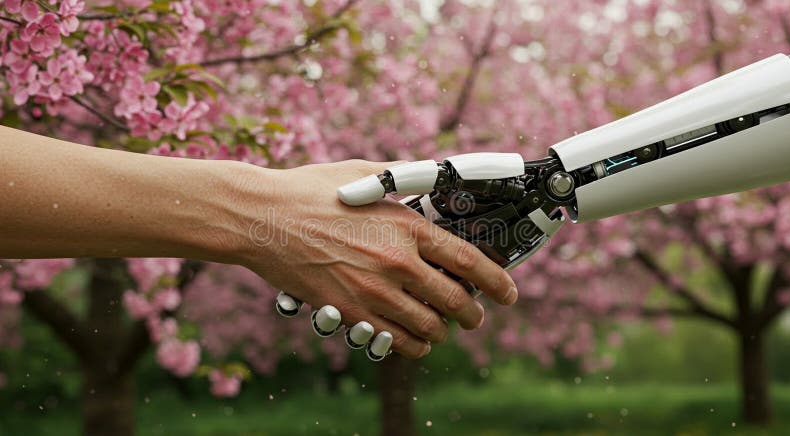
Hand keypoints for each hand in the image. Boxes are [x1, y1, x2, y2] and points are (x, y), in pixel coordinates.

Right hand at [232, 160, 517, 358]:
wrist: (263, 219)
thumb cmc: (311, 191)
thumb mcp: (364, 173)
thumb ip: (405, 177)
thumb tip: (433, 174)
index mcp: (407, 227)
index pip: (470, 261)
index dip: (498, 282)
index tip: (509, 293)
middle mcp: (397, 263)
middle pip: (456, 302)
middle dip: (474, 314)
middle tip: (476, 317)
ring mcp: (373, 292)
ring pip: (429, 327)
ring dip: (442, 331)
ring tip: (443, 328)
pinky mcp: (349, 313)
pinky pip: (395, 341)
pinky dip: (412, 344)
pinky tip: (414, 339)